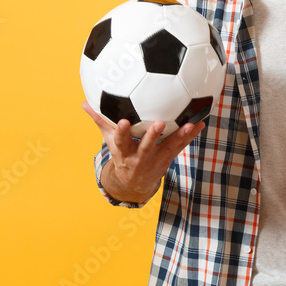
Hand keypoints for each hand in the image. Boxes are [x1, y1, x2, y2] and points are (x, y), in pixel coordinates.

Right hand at [82, 101, 206, 202]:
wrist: (134, 183)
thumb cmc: (122, 154)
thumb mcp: (110, 140)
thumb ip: (100, 120)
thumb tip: (84, 102)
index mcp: (123, 151)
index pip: (120, 141)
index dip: (122, 132)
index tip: (123, 122)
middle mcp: (139, 157)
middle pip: (146, 147)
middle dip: (152, 136)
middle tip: (160, 124)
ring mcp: (156, 159)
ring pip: (168, 147)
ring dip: (180, 136)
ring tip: (189, 124)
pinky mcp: (168, 158)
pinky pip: (180, 146)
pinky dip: (191, 135)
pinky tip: (201, 123)